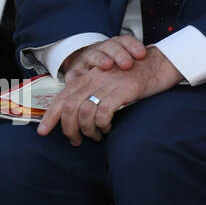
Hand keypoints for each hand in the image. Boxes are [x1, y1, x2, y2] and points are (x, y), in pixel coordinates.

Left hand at [38, 50, 182, 145]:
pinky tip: (108, 128)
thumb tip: (80, 115)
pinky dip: (103, 124)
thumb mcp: (111, 81)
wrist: (162, 63)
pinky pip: (104, 112)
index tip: (43, 131)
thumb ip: (95, 92)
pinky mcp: (124, 89)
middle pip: (70, 107)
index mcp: (90, 76)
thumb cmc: (138, 75)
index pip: (62, 97)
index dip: (50, 116)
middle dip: (68, 129)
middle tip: (75, 141)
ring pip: (85, 111)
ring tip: (95, 136)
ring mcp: (109, 83)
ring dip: (87, 130)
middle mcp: (96, 77)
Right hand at [61, 35, 148, 82]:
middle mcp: (102, 49)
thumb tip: (153, 51)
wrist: (92, 65)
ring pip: (94, 55)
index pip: (126, 41)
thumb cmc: (115, 63)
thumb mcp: (128, 59)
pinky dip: (74, 76)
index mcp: (117, 45)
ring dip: (101, 59)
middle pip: (111, 46)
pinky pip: (74, 73)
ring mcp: (88, 58)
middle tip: (127, 63)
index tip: (142, 54)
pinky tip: (75, 80)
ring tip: (107, 65)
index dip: (134, 46)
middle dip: (120, 54)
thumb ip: (139, 58)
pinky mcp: (75, 71)